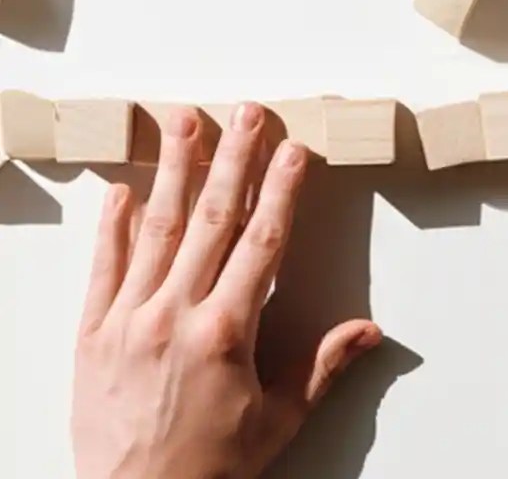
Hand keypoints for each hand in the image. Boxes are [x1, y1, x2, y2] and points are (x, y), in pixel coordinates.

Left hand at [72, 104, 381, 478]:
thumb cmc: (209, 468)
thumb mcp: (278, 420)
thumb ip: (322, 367)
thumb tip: (368, 331)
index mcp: (226, 333)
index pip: (262, 243)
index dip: (280, 191)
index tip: (293, 151)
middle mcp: (174, 315)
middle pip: (211, 219)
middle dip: (232, 159)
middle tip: (245, 113)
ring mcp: (127, 320)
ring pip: (156, 230)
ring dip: (174, 171)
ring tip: (184, 123)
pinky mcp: (91, 335)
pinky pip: (103, 269)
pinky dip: (112, 227)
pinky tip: (123, 190)